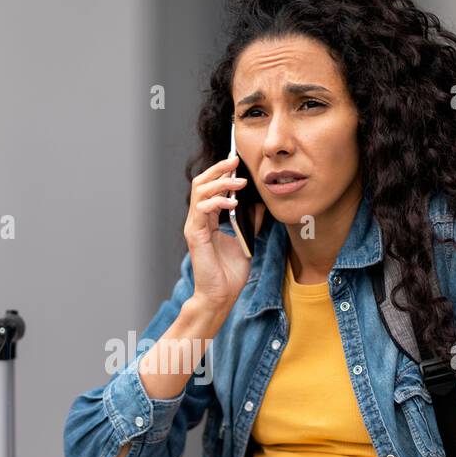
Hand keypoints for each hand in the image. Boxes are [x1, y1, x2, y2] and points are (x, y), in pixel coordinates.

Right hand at [183, 154, 263, 314]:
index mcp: (208, 220)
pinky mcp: (195, 235)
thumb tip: (261, 205)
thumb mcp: (246, 241)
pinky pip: (202, 210)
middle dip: (218, 169)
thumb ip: (251, 222)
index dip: (222, 172)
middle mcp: (198, 220)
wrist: (221, 296)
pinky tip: (233, 203)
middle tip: (235, 161)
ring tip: (239, 182)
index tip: (238, 163)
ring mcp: (194, 227)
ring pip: (200, 191)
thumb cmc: (230, 274)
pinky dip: (217, 202)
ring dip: (221, 182)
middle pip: (201, 183)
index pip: (210, 187)